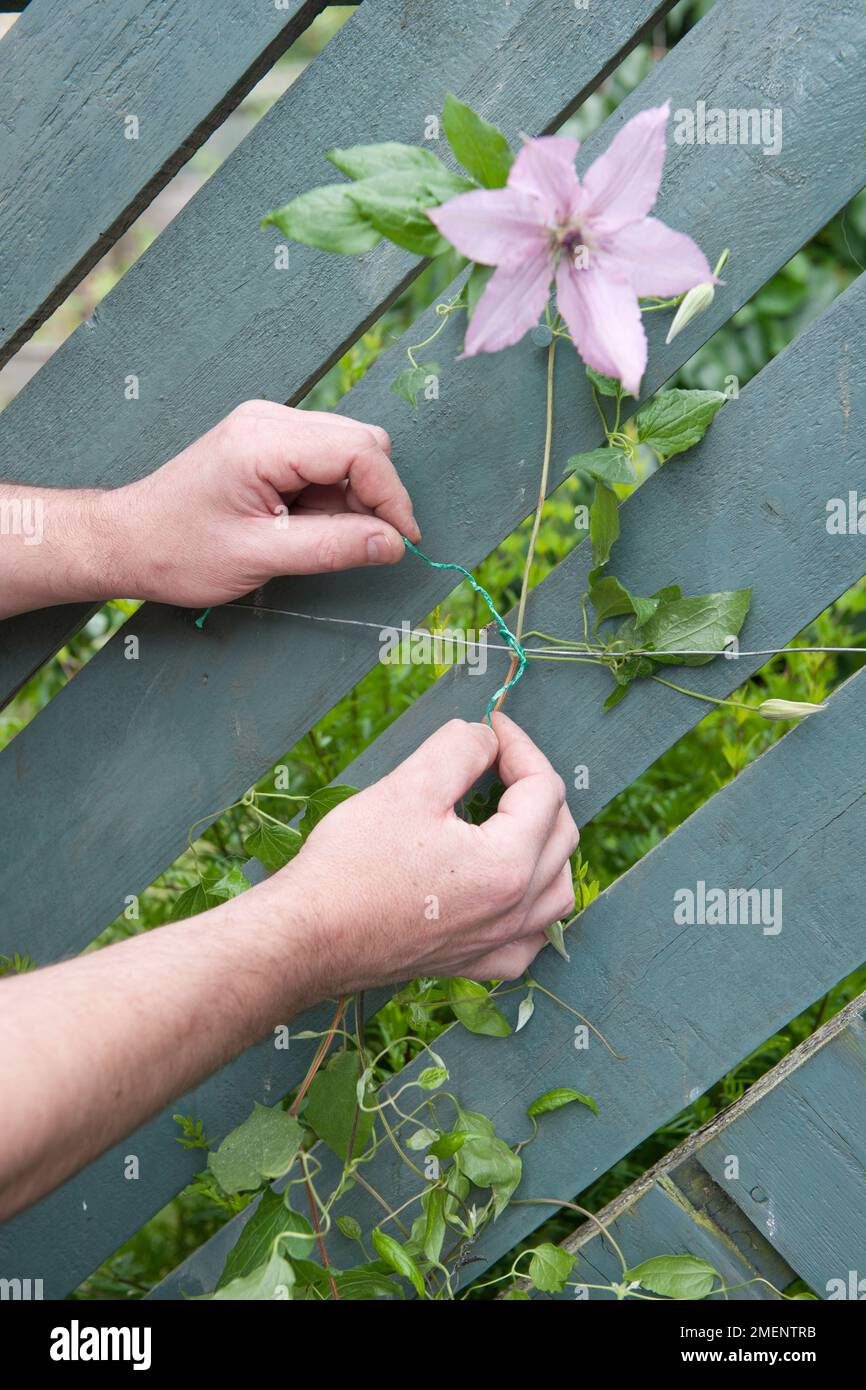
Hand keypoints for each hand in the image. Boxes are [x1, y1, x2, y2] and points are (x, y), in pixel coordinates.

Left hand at [111, 400, 419, 604]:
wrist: (128, 540)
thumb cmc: (180, 551)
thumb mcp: (261, 557)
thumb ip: (332, 548)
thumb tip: (393, 543)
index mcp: (263, 441)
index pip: (358, 451)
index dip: (392, 497)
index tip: (404, 541)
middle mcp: (269, 418)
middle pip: (361, 442)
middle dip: (376, 495)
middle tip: (364, 545)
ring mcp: (267, 424)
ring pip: (348, 448)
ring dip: (354, 496)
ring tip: (323, 537)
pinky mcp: (267, 440)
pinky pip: (325, 458)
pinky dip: (333, 493)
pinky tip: (308, 524)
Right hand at [267, 713, 578, 988]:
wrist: (308, 938)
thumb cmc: (352, 865)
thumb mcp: (408, 786)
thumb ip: (461, 749)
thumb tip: (487, 737)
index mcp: (509, 864)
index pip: (544, 788)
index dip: (520, 745)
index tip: (491, 725)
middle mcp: (516, 910)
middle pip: (560, 834)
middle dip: (535, 787)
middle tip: (495, 761)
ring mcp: (499, 944)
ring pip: (557, 888)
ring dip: (545, 844)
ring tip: (512, 816)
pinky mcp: (475, 964)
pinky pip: (531, 936)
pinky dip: (531, 904)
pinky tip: (508, 888)